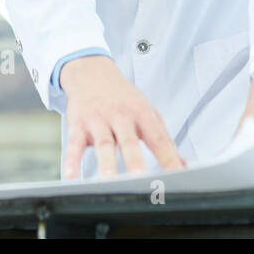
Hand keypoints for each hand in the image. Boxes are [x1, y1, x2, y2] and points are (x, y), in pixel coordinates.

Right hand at [59, 56, 185, 178]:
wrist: (92, 73)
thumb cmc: (122, 97)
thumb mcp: (147, 111)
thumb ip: (164, 139)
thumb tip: (182, 164)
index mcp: (141, 113)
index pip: (158, 138)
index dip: (168, 157)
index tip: (176, 175)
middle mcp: (120, 116)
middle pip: (128, 141)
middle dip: (134, 160)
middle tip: (140, 178)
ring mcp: (98, 120)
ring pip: (103, 143)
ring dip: (105, 162)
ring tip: (108, 180)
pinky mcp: (78, 125)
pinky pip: (74, 144)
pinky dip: (72, 160)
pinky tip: (71, 176)